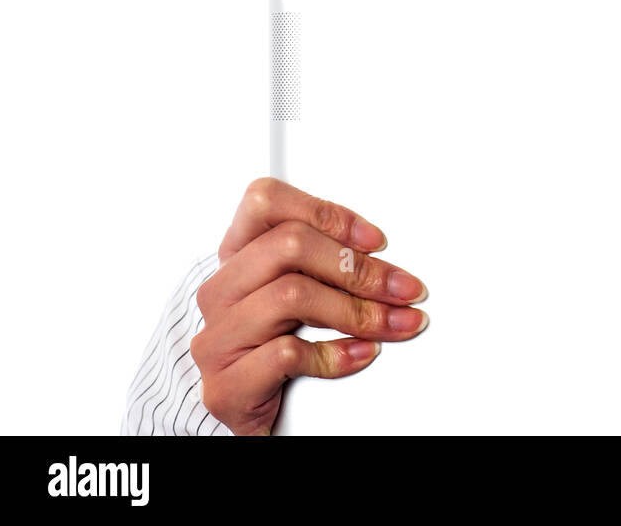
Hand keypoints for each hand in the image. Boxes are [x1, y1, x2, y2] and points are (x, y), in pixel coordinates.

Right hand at [191, 177, 429, 434]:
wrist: (249, 417)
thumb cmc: (276, 348)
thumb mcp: (300, 297)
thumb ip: (325, 266)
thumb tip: (388, 264)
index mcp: (236, 258)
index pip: (266, 202)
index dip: (326, 213)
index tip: (376, 241)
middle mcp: (221, 292)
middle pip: (289, 246)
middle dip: (360, 268)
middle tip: (403, 288)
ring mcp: (217, 339)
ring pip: (291, 296)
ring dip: (358, 311)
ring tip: (394, 323)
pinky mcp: (225, 386)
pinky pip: (286, 354)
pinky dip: (336, 354)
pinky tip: (361, 354)